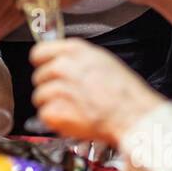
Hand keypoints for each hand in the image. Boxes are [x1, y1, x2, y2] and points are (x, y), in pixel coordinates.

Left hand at [30, 38, 161, 141]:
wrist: (132, 116)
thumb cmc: (125, 92)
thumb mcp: (103, 60)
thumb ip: (77, 59)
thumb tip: (62, 61)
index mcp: (74, 51)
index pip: (38, 52)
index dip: (43, 64)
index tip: (47, 71)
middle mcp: (62, 67)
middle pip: (39, 77)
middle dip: (50, 87)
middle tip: (69, 95)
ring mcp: (57, 89)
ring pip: (40, 97)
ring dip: (53, 104)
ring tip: (74, 108)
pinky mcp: (55, 112)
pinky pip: (45, 115)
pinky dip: (56, 120)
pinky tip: (73, 118)